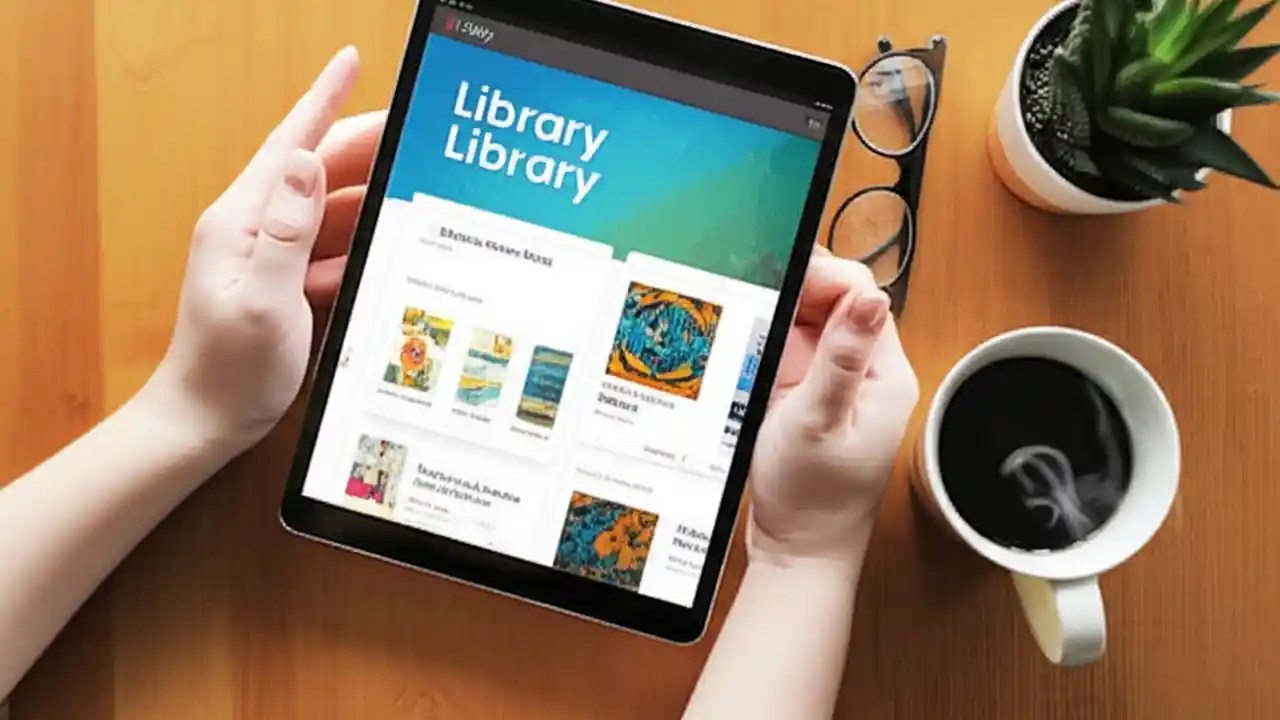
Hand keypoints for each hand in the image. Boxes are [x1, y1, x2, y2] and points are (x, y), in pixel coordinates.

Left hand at [140, 48, 386, 453]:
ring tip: (418, 185)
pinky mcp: (286, 280)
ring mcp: (271, 253)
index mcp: (241, 219)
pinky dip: (363, 243)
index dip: (326, 98)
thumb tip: (302, 160)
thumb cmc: (227, 369)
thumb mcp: (260, 297)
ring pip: (334, 209)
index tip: (352, 61)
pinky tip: (390, 246)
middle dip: (368, 146)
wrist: (205, 421)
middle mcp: (255, 226)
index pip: (291, 143)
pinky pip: (333, 248)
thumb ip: (284, 230)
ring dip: (373, 197)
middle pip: (320, 170)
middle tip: (418, 133)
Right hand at [747, 247, 918, 569]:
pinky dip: (765, 340)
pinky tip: (742, 341)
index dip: (821, 276)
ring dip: (776, 312)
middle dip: (793, 288)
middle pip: (833, 301)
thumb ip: (841, 358)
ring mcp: (833, 382)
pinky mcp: (806, 395)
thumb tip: (871, 297)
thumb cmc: (813, 501)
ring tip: (741, 311)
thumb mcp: (820, 423)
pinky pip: (787, 349)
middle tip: (752, 290)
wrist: (798, 552)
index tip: (779, 276)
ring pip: (806, 322)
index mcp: (883, 375)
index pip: (860, 294)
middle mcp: (863, 372)